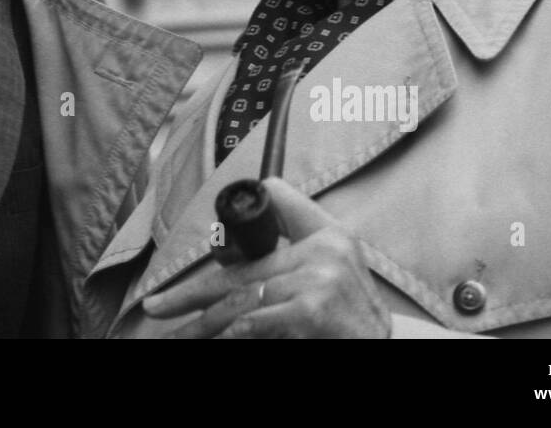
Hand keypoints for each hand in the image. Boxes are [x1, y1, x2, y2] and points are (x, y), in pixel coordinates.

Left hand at [143, 178, 390, 337]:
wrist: (393, 354)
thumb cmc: (355, 322)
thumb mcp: (336, 273)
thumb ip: (295, 255)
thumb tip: (231, 255)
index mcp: (330, 233)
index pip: (278, 196)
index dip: (240, 219)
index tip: (206, 242)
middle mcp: (326, 248)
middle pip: (243, 268)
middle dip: (193, 292)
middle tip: (157, 306)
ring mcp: (320, 278)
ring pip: (241, 298)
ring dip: (203, 321)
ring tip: (178, 334)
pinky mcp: (313, 310)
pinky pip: (255, 320)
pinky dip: (232, 332)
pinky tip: (216, 338)